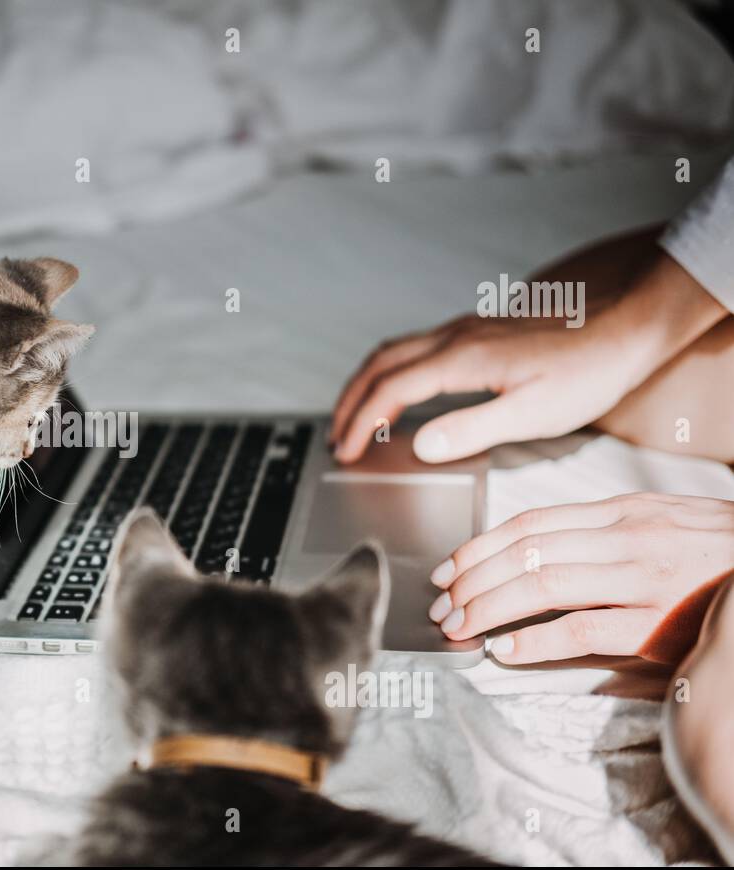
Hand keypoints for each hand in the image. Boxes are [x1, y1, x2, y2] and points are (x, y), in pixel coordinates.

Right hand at [331, 233, 725, 463]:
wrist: (628, 323)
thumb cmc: (590, 369)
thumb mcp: (534, 412)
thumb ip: (472, 430)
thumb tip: (420, 446)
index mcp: (462, 360)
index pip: (390, 392)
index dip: (361, 423)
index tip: (345, 451)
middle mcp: (455, 338)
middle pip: (380, 365)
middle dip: (349, 402)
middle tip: (336, 436)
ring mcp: (465, 330)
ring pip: (394, 351)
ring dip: (366, 383)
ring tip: (355, 414)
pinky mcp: (479, 330)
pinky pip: (415, 347)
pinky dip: (390, 371)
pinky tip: (401, 389)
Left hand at [427, 493, 733, 663]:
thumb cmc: (716, 553)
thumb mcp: (661, 522)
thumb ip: (604, 530)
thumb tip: (537, 550)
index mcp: (622, 511)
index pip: (531, 523)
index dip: (479, 547)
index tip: (446, 569)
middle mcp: (626, 537)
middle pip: (526, 552)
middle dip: (472, 580)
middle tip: (440, 607)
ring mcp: (643, 578)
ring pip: (543, 585)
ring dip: (489, 608)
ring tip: (458, 628)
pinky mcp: (659, 623)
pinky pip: (583, 629)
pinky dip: (537, 641)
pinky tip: (505, 651)